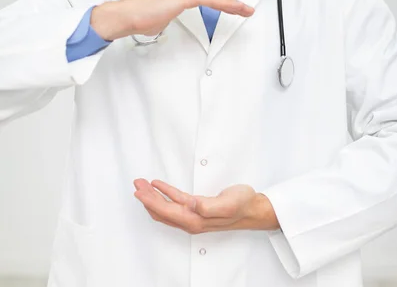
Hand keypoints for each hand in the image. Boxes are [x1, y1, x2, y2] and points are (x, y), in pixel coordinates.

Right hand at [91, 0, 254, 40]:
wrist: (130, 15)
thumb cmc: (143, 16)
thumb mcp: (165, 10)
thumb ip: (174, 8)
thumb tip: (175, 14)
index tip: (234, 6)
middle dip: (232, 1)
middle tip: (246, 9)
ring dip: (234, 4)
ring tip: (246, 11)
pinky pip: (213, 1)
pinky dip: (228, 6)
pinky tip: (238, 10)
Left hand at [133, 178, 279, 232]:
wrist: (253, 209)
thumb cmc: (242, 205)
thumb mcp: (228, 204)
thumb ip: (209, 206)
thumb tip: (192, 205)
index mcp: (196, 219)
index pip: (166, 210)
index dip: (151, 200)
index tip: (139, 189)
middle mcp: (191, 220)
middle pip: (161, 210)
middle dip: (146, 197)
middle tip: (136, 183)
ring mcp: (193, 217)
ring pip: (165, 208)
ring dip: (152, 197)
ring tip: (142, 185)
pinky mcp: (197, 210)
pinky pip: (174, 204)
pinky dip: (164, 195)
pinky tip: (159, 188)